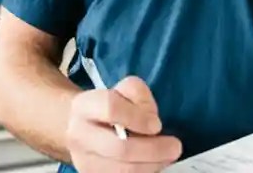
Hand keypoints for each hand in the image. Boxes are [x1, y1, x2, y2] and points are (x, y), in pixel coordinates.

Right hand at [66, 76, 182, 171]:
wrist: (78, 126)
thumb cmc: (108, 107)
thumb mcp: (124, 89)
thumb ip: (140, 96)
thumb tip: (151, 122)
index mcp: (84, 106)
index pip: (111, 108)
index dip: (138, 117)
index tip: (157, 125)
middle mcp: (79, 135)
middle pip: (119, 149)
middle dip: (153, 150)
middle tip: (174, 148)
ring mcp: (83, 161)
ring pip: (122, 171)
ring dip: (151, 166)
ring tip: (165, 158)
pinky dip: (143, 172)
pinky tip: (152, 165)